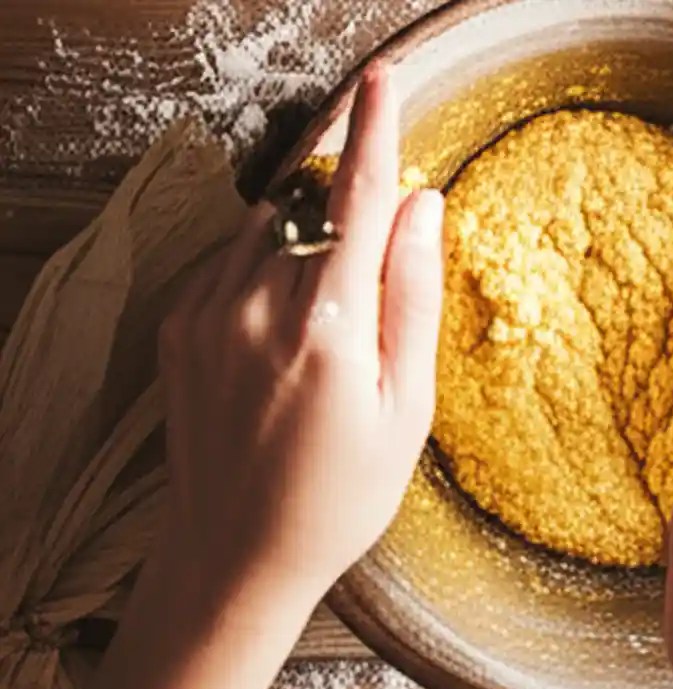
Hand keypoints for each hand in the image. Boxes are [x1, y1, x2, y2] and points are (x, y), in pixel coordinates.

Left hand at [155, 66, 442, 594]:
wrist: (235, 553)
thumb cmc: (341, 493)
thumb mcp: (406, 407)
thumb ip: (414, 296)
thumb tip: (423, 206)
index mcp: (328, 326)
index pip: (357, 197)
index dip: (375, 129)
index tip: (384, 79)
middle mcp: (257, 305)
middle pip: (312, 203)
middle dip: (348, 202)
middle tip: (370, 273)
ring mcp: (207, 312)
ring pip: (268, 224)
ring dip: (306, 233)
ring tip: (328, 317)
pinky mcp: (177, 325)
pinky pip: (231, 258)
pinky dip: (266, 263)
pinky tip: (286, 328)